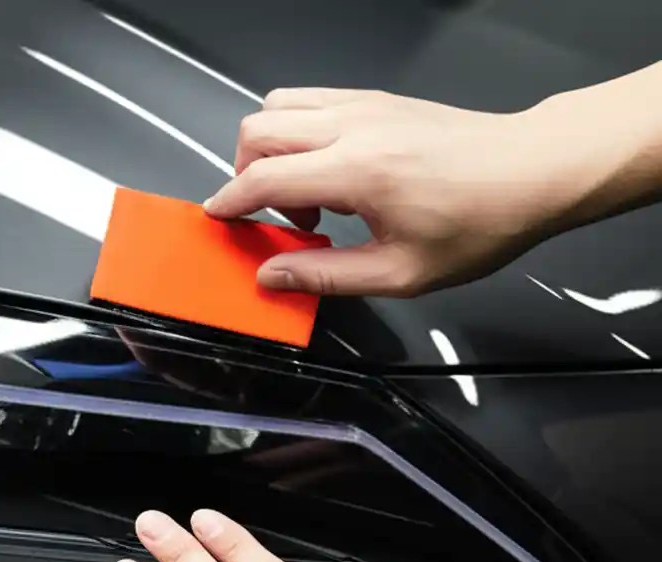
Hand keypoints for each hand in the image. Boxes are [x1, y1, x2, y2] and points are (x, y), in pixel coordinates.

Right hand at [204, 87, 597, 296]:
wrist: (533, 170)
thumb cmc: (480, 223)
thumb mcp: (402, 272)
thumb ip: (327, 275)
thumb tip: (272, 275)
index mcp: (358, 171)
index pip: (263, 179)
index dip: (230, 203)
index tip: (217, 221)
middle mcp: (353, 127)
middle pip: (258, 131)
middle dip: (245, 175)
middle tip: (275, 217)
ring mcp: (363, 105)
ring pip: (277, 107)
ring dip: (269, 149)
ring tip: (302, 192)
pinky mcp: (375, 99)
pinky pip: (309, 101)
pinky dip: (296, 132)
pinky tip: (326, 170)